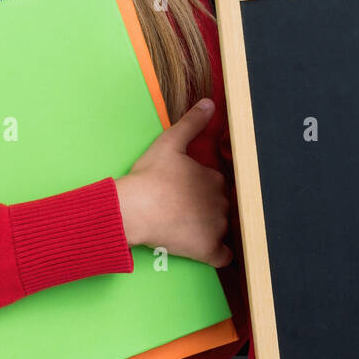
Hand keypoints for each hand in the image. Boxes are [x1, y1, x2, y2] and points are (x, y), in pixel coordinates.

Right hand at [114, 99, 231, 266]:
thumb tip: (210, 103)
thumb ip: (192, 123)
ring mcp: (216, 227)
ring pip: (223, 227)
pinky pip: (224, 255)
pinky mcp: (208, 249)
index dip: (202, 187)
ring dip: (213, 228)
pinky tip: (213, 252)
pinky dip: (221, 254)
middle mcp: (221, 201)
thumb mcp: (170, 143)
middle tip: (186, 210)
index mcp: (214, 178)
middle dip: (208, 207)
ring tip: (191, 228)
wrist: (134, 209)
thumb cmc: (150, 176)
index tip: (187, 190)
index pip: (216, 183)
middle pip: (221, 205)